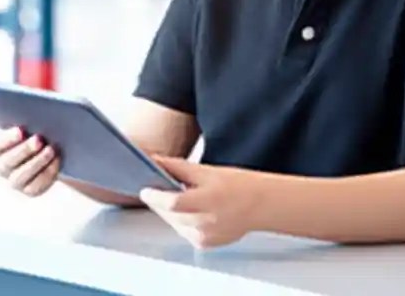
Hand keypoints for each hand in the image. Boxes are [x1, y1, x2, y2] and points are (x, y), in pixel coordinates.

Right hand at [0, 126, 59, 196]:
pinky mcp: (29, 190)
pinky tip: (56, 159)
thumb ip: (24, 124)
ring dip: (37, 162)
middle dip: (24, 150)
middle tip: (38, 139)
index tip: (20, 130)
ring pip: (21, 176)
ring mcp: (14, 182)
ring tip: (50, 149)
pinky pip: (37, 185)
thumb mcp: (23, 128)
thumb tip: (31, 116)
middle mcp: (0, 168)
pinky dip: (48, 172)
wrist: (43, 153)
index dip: (7, 139)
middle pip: (8, 162)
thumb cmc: (29, 134)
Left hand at [138, 155, 261, 248]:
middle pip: (170, 214)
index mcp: (209, 201)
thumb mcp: (207, 172)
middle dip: (159, 202)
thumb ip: (178, 168)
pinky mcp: (205, 244)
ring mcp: (206, 237)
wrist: (261, 206)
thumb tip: (154, 160)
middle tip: (154, 189)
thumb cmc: (237, 185)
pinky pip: (182, 231)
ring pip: (174, 224)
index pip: (174, 203)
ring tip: (173, 197)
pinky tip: (187, 210)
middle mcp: (207, 223)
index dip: (156, 197)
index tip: (144, 189)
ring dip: (168, 211)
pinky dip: (179, 220)